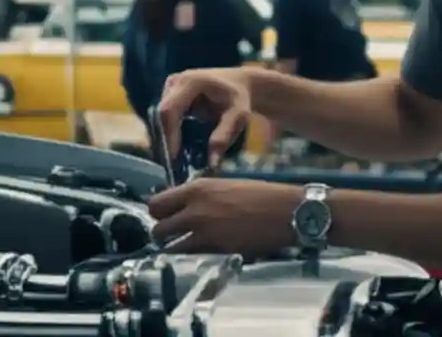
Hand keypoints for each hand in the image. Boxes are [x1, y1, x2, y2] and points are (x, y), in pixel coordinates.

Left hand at [148, 178, 301, 256]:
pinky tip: (201, 254)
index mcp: (196, 189)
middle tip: (172, 235)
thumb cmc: (260, 194)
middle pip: (158, 228)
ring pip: (170, 247)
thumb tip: (182, 205)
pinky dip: (191, 257)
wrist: (285, 212)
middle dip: (162, 233)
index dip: (158, 212)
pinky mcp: (217, 250)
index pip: (156, 204)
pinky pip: (192, 257)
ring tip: (184, 248)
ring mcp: (204, 233)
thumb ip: (199, 195)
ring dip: (174, 248)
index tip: (165, 216)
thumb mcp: (223, 185)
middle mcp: (194, 210)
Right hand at [157, 68, 254, 167]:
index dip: (169, 134)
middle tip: (173, 165)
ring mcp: (170, 86)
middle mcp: (175, 81)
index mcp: (190, 82)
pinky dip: (168, 133)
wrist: (239, 83)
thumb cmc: (240, 98)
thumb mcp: (238, 116)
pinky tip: (176, 149)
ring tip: (175, 160)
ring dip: (165, 138)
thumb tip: (211, 164)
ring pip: (159, 118)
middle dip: (165, 140)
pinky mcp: (169, 94)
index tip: (174, 158)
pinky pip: (163, 117)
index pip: (169, 110)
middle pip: (161, 115)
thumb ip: (224, 137)